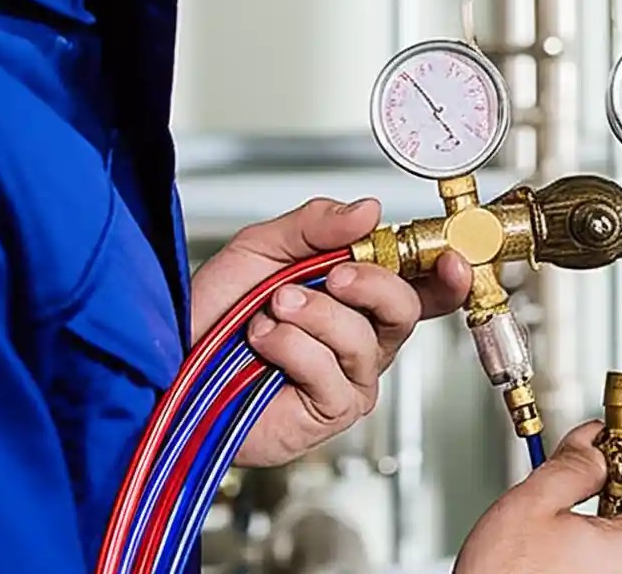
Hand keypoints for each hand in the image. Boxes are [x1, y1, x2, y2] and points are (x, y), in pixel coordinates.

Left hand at [189, 197, 472, 466]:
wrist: (170, 359)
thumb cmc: (216, 313)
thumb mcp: (264, 248)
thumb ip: (317, 224)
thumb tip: (368, 210)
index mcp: (358, 299)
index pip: (421, 287)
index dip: (446, 275)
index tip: (451, 257)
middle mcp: (363, 340)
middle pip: (406, 309)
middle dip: (370, 284)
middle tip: (333, 274)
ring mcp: (351, 379)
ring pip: (362, 338)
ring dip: (311, 315)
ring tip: (270, 309)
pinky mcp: (329, 412)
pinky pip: (331, 374)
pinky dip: (291, 349)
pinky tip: (263, 345)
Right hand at [455, 421, 621, 573]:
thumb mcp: (535, 502)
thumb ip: (573, 465)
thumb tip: (591, 443)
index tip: (603, 453)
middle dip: (609, 494)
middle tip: (575, 483)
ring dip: (598, 526)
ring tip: (557, 520)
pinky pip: (610, 569)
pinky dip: (591, 554)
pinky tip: (556, 550)